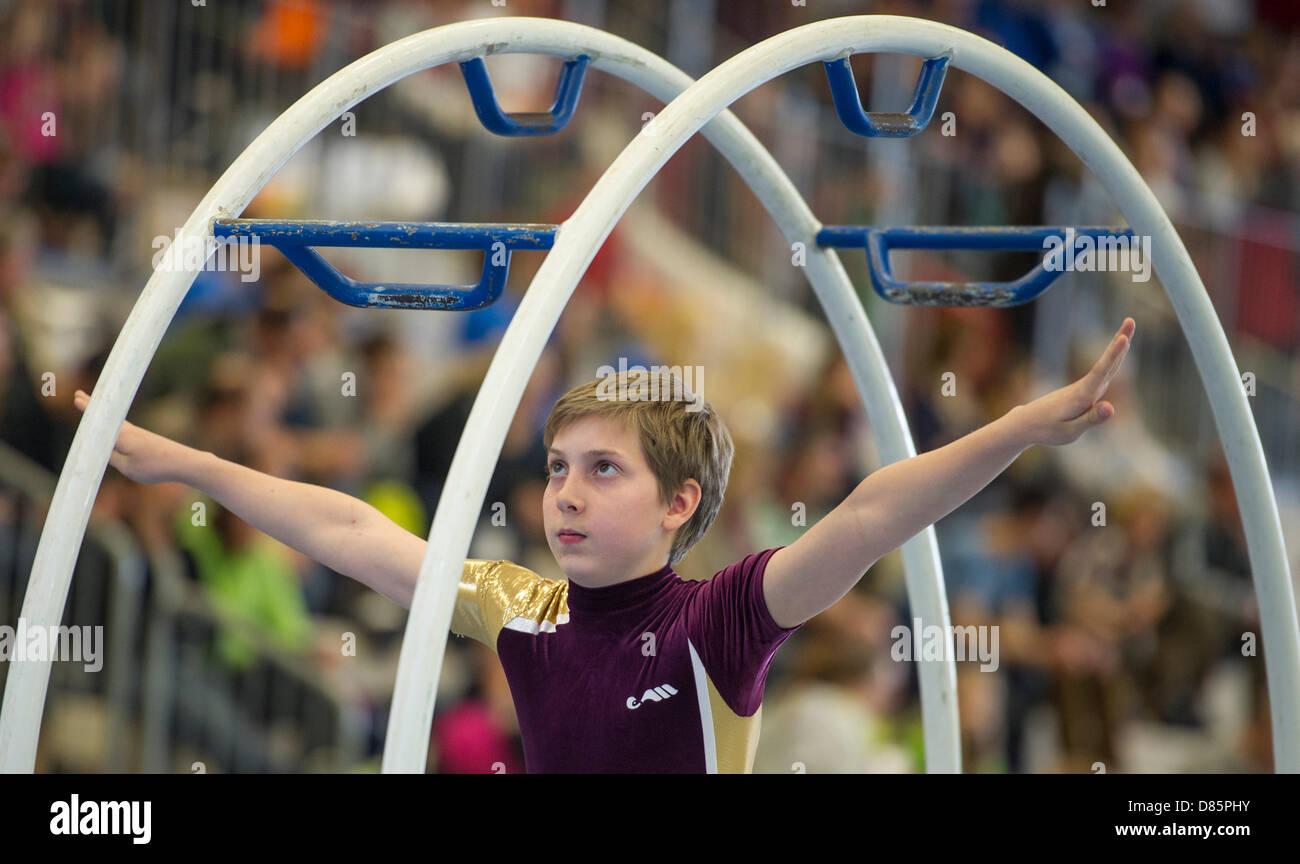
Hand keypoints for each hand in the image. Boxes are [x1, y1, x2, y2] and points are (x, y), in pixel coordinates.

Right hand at [73, 389, 191, 484]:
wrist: (184, 462)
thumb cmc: (155, 466)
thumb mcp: (127, 468)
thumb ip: (111, 457)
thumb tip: (102, 449)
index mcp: (122, 436)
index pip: (100, 421)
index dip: (88, 410)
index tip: (76, 397)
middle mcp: (130, 431)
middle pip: (107, 416)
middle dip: (93, 406)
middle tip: (79, 394)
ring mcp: (139, 433)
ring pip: (116, 421)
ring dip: (104, 414)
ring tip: (94, 407)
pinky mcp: (146, 439)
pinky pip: (124, 429)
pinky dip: (114, 424)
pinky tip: (114, 427)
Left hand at [1017, 318, 1133, 446]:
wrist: (1027, 423)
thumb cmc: (1048, 429)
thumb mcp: (1070, 431)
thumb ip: (1091, 419)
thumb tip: (1111, 407)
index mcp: (1081, 396)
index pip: (1100, 372)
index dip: (1113, 355)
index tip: (1123, 338)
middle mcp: (1084, 387)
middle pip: (1106, 362)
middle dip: (1119, 341)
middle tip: (1131, 320)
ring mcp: (1084, 387)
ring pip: (1105, 365)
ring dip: (1118, 347)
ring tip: (1128, 329)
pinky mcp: (1084, 390)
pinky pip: (1102, 372)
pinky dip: (1113, 359)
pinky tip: (1119, 350)